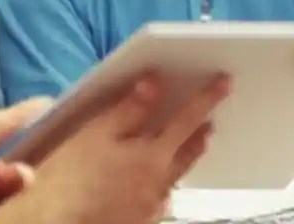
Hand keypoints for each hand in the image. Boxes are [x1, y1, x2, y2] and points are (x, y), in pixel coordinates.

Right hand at [11, 73, 230, 223]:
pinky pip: (163, 199)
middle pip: (189, 151)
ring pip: (177, 177)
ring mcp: (152, 205)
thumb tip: (154, 83)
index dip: (207, 97)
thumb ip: (129, 108)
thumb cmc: (69, 181)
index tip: (224, 83)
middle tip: (211, 118)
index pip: (189, 117)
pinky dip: (166, 185)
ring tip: (193, 145)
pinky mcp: (140, 221)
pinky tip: (158, 185)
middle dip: (201, 131)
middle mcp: (160, 181)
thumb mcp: (95, 134)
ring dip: (186, 157)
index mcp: (152, 154)